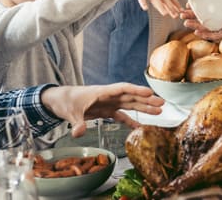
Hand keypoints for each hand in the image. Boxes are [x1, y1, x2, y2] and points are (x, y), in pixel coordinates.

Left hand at [40, 83, 163, 136]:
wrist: (59, 100)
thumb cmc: (65, 101)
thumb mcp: (70, 112)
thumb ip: (76, 122)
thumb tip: (78, 133)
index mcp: (102, 92)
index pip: (122, 89)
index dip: (136, 90)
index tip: (149, 93)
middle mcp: (108, 96)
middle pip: (131, 96)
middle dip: (146, 100)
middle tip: (162, 103)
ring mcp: (108, 103)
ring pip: (129, 104)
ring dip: (143, 108)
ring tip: (159, 111)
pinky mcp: (106, 111)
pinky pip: (121, 115)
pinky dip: (131, 120)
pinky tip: (140, 126)